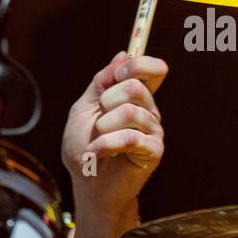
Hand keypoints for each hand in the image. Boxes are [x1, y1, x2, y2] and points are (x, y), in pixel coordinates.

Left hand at [62, 51, 167, 215]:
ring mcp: (153, 131)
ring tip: (97, 141)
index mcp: (135, 98)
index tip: (119, 73)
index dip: (139, 65)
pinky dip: (105, 144)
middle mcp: (149, 111)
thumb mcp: (84, 108)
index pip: (154, 70)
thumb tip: (122, 55)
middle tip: (98, 121)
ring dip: (102, 127)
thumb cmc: (83, 146)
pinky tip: (98, 151)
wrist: (85, 182)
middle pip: (135, 87)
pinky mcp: (153, 151)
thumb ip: (101, 82)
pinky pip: (130, 137)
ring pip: (129, 111)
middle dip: (106, 101)